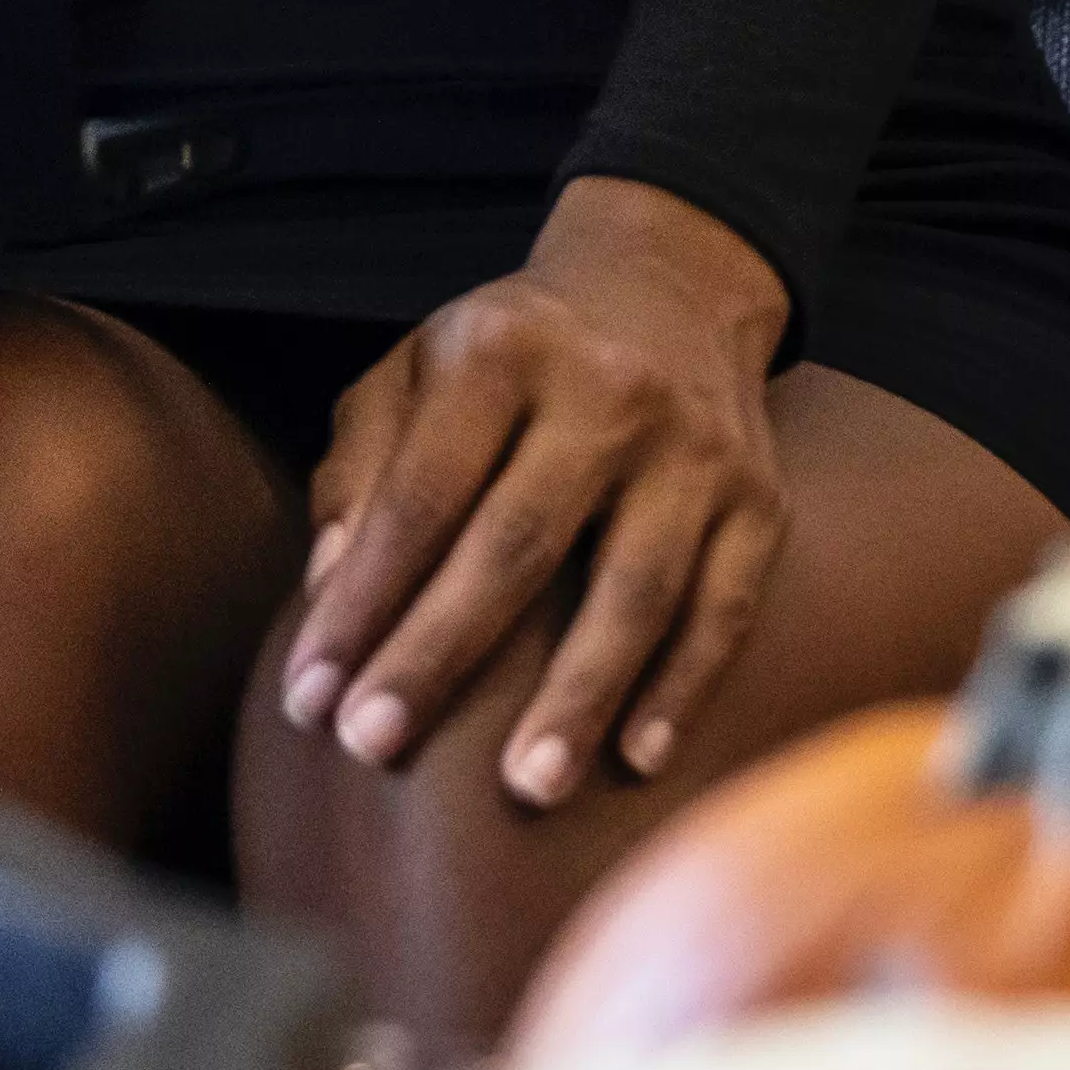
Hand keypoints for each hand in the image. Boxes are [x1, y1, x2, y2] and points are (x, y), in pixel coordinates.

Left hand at [278, 178, 796, 807]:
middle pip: (517, 544)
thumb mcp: (414, 367)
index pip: (420, 493)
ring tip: (525, 787)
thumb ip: (361, 467)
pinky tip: (636, 761)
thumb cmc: (511, 354)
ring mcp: (694, 449)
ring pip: (636, 588)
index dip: (362, 600)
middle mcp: (605, 392)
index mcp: (500, 352)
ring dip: (578, 696)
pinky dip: (682, 690)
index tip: (309, 698)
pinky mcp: (760, 499)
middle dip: (439, 654)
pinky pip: (724, 608)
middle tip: (372, 746)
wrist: (671, 282)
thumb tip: (331, 589)